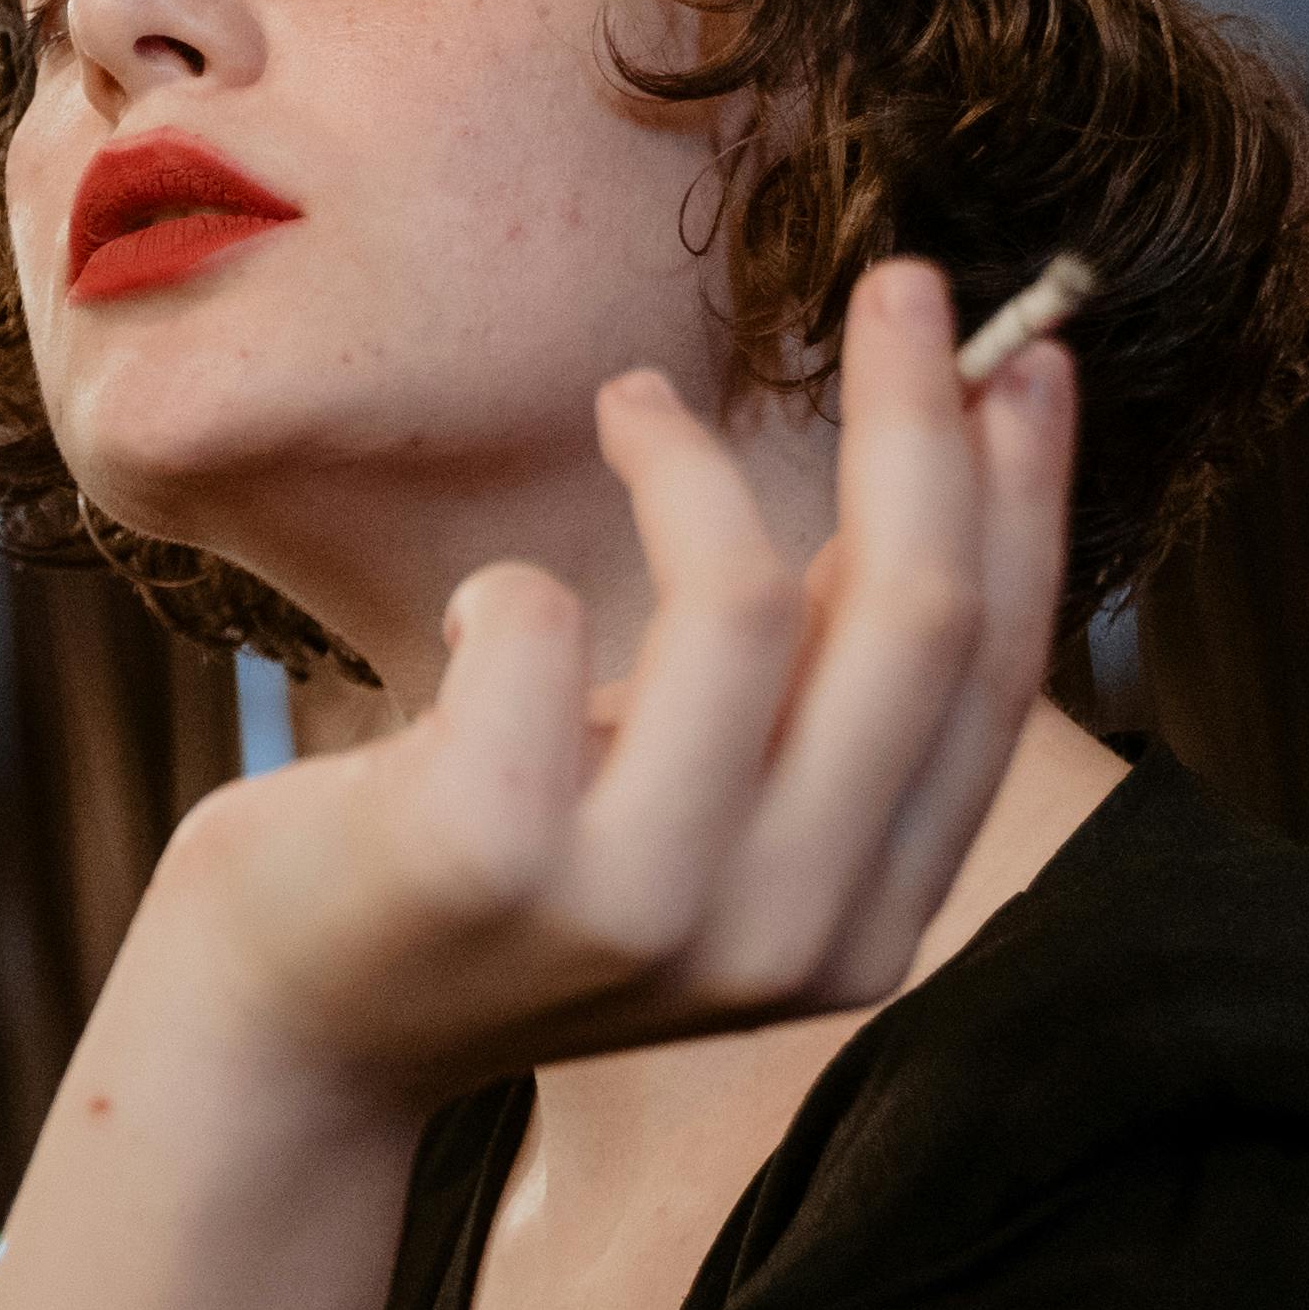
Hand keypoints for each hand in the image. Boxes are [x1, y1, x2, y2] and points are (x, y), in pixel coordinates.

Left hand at [182, 256, 1074, 1097]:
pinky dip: (504, 582)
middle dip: (918, 419)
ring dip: (684, 465)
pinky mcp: (485, 856)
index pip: (995, 676)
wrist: (284, 1028)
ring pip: (747, 599)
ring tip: (627, 408)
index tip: (1021, 356)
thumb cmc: (496, 863)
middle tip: (898, 281)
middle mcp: (779, 938)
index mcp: (862, 925)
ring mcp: (635, 908)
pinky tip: (468, 624)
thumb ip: (816, 694)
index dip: (1024, 497)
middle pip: (915, 617)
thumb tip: (943, 452)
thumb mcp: (696, 803)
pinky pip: (539, 615)